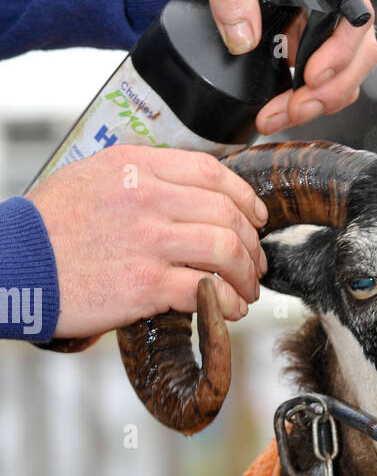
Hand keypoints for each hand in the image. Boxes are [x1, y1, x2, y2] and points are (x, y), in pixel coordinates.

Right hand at [27, 145, 268, 338]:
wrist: (13, 265)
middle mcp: (145, 196)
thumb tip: (179, 189)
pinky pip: (208, 290)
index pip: (211, 172)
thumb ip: (136, 176)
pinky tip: (229, 310)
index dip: (243, 197)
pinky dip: (229, 302)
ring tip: (246, 291)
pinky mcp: (146, 283)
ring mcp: (148, 240)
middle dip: (251, 242)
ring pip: (226, 249)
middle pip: (226, 213)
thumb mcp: (89, 177)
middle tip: (254, 263)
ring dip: (246, 274)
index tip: (254, 217)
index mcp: (134, 165)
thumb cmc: (46, 228)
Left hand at [185, 0, 376, 133]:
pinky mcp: (319, 45)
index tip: (310, 77)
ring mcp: (332, 22)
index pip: (355, 13)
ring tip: (282, 116)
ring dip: (321, 102)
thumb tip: (244, 40)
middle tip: (294, 110)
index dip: (341, 51)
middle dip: (330, 89)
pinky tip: (285, 111)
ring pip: (350, 73)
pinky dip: (313, 103)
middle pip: (361, 51)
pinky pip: (332, 82)